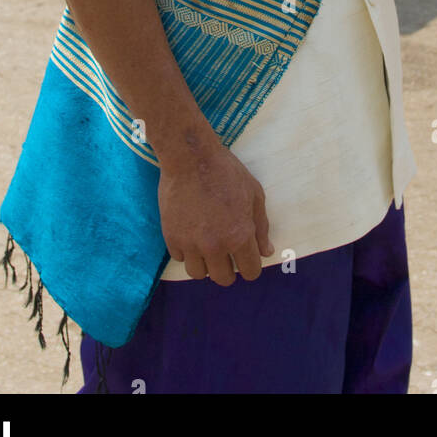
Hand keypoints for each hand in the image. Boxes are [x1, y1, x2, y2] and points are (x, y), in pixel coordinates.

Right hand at [158, 141, 272, 285]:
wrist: (190, 157)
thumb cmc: (226, 172)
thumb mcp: (254, 194)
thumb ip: (261, 226)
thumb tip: (266, 252)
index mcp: (239, 237)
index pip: (250, 272)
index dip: (250, 266)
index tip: (245, 258)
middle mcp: (215, 246)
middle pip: (222, 279)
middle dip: (228, 269)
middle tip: (226, 252)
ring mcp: (191, 244)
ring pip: (198, 274)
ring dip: (205, 264)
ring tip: (206, 247)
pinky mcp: (171, 237)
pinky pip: (179, 258)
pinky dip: (186, 250)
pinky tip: (191, 234)